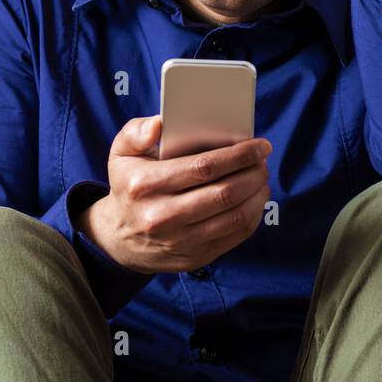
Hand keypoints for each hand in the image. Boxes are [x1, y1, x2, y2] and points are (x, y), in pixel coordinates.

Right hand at [77, 115, 272, 274]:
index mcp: (146, 185)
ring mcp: (179, 241)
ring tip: (261, 177)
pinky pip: (235, 236)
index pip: (204, 167)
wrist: (118, 239)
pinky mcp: (194, 258)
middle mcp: (162, 216)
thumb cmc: (129, 187)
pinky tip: (255, 199)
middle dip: (253, 173)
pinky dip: (253, 215)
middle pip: (225, 193)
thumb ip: (136, 132)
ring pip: (235, 216)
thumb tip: (160, 124)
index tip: (259, 145)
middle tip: (263, 160)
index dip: (239, 155)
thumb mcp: (120, 155)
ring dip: (258, 194)